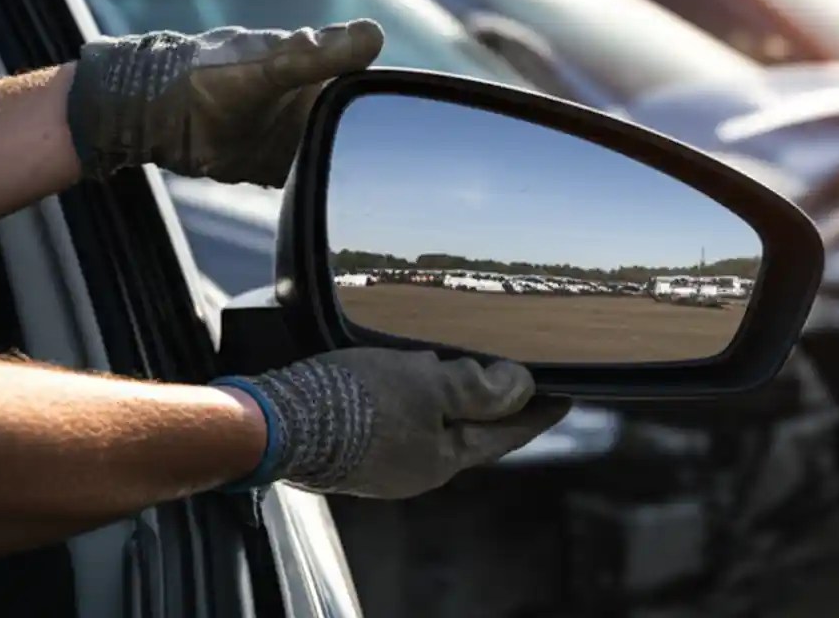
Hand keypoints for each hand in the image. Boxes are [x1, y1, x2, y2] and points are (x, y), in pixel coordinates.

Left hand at [67, 20, 384, 186]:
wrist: (155, 116)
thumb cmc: (207, 76)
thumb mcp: (267, 66)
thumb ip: (316, 55)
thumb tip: (375, 34)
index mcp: (320, 69)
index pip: (371, 86)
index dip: (395, 102)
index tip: (414, 124)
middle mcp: (315, 102)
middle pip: (364, 127)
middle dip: (382, 145)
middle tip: (405, 171)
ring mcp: (301, 136)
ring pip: (344, 156)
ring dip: (357, 172)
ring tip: (380, 194)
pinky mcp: (284, 167)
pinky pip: (319, 182)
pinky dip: (331, 192)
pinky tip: (345, 207)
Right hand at [212, 348, 570, 498]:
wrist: (272, 420)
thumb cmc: (352, 402)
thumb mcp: (428, 384)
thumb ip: (478, 388)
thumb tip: (521, 387)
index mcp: (439, 462)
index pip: (503, 434)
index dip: (536, 413)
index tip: (566, 397)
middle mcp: (411, 471)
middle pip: (467, 431)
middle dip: (492, 405)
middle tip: (519, 379)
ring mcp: (377, 463)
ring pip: (428, 424)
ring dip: (448, 398)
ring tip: (464, 366)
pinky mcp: (347, 446)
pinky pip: (394, 419)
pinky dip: (411, 397)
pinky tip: (406, 375)